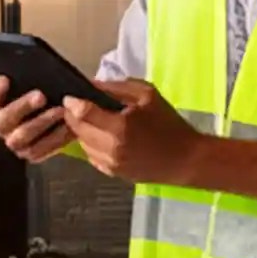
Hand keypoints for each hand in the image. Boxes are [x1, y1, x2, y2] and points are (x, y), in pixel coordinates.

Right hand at [0, 75, 73, 162]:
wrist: (65, 118)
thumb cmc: (49, 95)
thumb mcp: (45, 84)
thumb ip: (42, 79)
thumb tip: (54, 85)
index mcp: (0, 103)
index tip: (5, 79)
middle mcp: (3, 124)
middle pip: (4, 119)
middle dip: (22, 106)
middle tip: (41, 96)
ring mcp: (15, 141)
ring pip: (21, 136)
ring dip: (41, 122)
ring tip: (60, 111)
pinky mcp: (30, 153)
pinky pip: (39, 150)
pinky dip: (54, 138)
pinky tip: (68, 126)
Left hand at [62, 78, 203, 184]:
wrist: (186, 159)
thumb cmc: (168, 123)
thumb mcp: (146, 95)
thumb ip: (116, 88)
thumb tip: (90, 84)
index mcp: (120, 127)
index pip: (82, 113)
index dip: (72, 102)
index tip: (70, 95)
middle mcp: (110, 148)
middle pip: (77, 128)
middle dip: (73, 115)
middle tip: (77, 105)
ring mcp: (110, 164)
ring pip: (81, 143)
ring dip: (81, 130)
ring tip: (91, 119)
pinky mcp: (112, 173)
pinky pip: (90, 155)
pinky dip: (91, 143)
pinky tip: (102, 135)